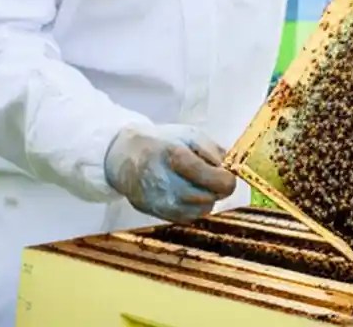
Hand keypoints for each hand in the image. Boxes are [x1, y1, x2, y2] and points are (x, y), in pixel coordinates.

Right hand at [104, 124, 236, 222]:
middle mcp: (169, 184)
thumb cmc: (160, 142)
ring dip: (207, 197)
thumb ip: (213, 150)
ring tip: (196, 182)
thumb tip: (229, 168)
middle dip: (218, 187)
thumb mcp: (189, 134)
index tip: (226, 171)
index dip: (228, 177)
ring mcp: (163, 203)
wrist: (124, 158)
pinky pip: (190, 217)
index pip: (218, 180)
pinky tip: (186, 192)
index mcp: (177, 158)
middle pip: (213, 196)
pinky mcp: (159, 214)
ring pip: (203, 209)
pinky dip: (194, 206)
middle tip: (211, 175)